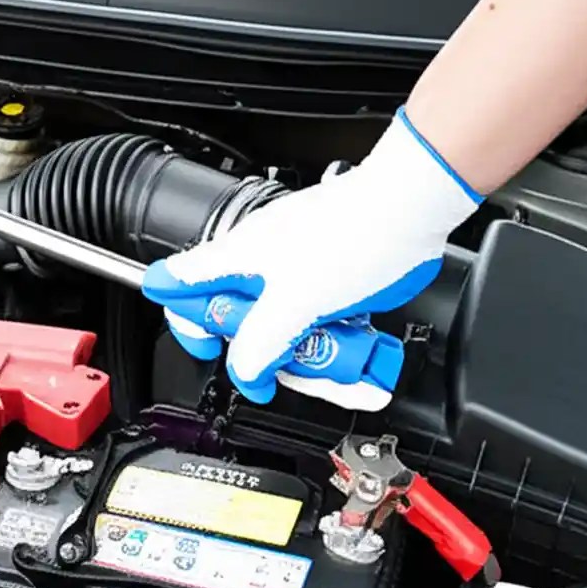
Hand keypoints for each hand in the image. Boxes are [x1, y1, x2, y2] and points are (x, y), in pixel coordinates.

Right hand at [142, 108, 481, 410]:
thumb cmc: (356, 235)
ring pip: (274, 326)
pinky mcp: (321, 280)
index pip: (176, 290)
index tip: (212, 350)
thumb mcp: (296, 303)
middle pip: (231, 319)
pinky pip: (308, 320)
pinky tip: (345, 343)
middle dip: (256, 351)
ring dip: (297, 351)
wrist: (410, 212)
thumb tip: (246, 376)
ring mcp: (289, 272)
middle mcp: (255, 263)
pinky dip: (324, 339)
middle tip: (281, 360)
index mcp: (234, 259)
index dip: (187, 326)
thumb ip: (260, 346)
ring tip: (326, 356)